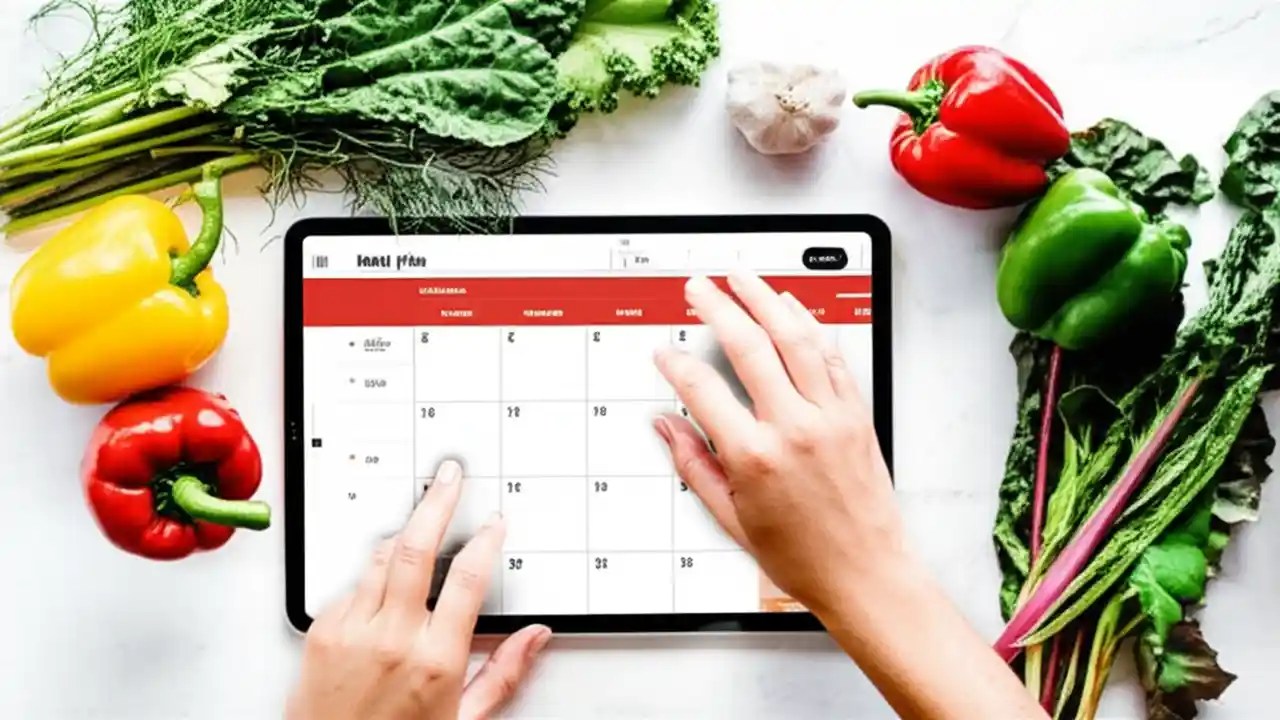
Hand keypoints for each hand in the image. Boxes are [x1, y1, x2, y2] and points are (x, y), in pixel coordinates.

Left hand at [287, 460, 550, 719]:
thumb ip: (504, 674)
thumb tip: (534, 637)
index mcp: (436, 659)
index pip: (468, 577)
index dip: (486, 540)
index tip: (494, 523)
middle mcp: (393, 638)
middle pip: (418, 546)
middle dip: (438, 501)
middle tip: (449, 476)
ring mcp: (352, 631)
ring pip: (381, 557)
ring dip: (404, 532)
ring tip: (420, 516)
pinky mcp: (322, 632)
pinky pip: (351, 585)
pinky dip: (372, 577)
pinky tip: (385, 585)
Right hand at [654, 274, 1045, 719]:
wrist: (867, 574)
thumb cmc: (804, 556)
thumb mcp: (732, 518)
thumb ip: (693, 465)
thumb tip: (666, 427)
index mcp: (755, 457)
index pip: (703, 390)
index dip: (677, 364)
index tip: (666, 352)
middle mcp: (795, 428)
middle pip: (750, 346)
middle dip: (719, 307)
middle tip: (700, 287)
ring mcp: (831, 417)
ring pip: (796, 337)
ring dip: (766, 298)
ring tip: (744, 276)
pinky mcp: (856, 415)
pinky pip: (833, 355)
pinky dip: (810, 324)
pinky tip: (792, 307)